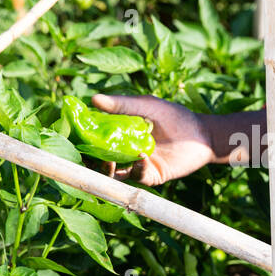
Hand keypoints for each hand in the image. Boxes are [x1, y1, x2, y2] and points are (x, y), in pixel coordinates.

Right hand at [90, 93, 214, 185]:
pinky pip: (136, 176)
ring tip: (110, 161)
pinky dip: (136, 167)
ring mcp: (136, 165)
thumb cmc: (175, 117)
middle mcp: (124, 152)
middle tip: (83, 157)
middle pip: (99, 160)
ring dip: (108, 169)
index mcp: (119, 134)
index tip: (71, 138)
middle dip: (89, 160)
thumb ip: (122, 105)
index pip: (95, 140)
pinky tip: (140, 156)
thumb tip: (93, 99)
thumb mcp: (146, 106)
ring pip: (113, 173)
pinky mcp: (150, 176)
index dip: (82, 140)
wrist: (203, 134)